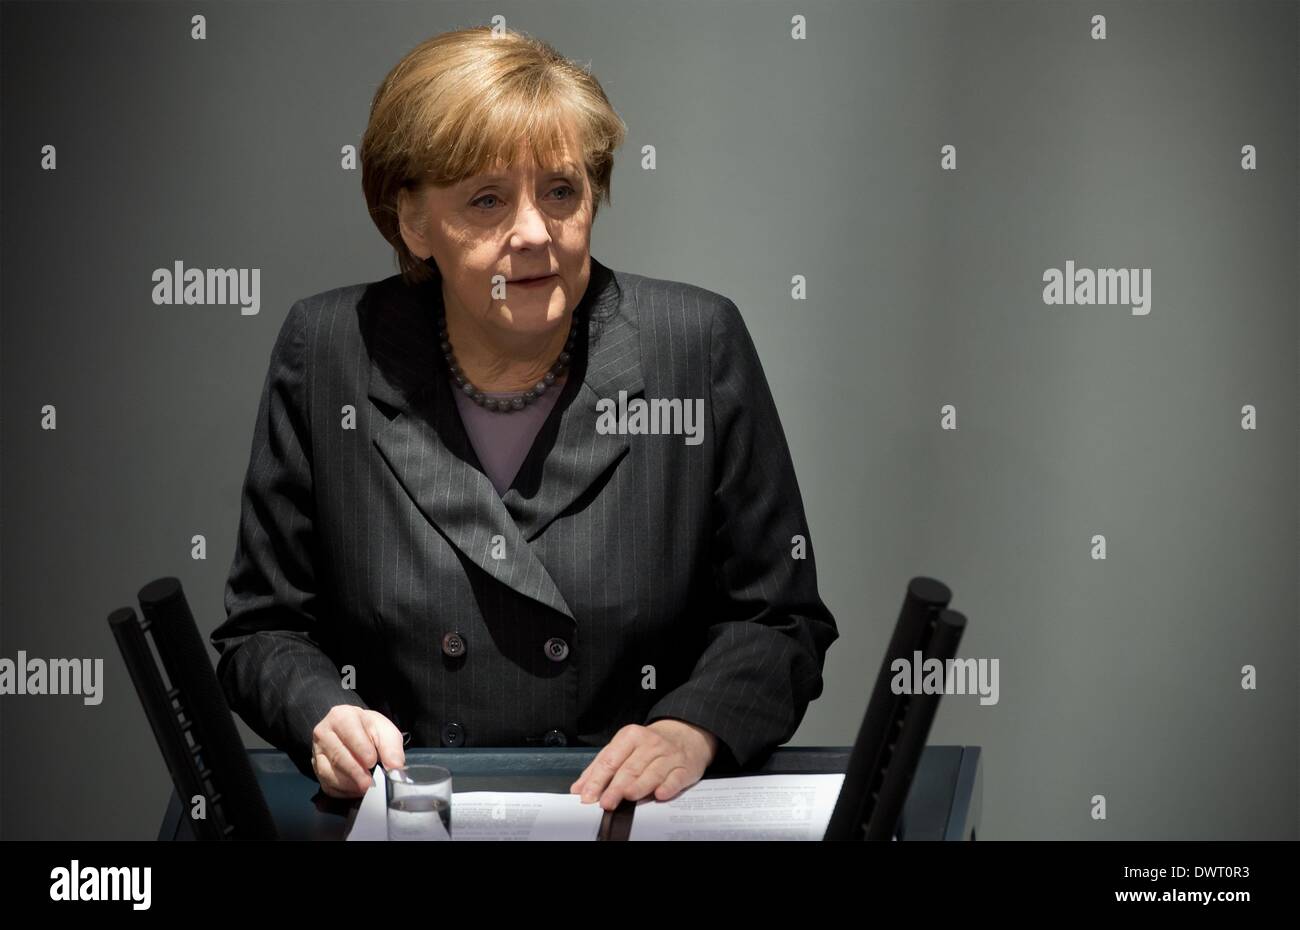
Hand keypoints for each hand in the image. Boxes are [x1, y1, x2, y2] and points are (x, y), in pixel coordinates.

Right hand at [310, 705, 404, 797]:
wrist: (355, 733)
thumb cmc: (370, 730)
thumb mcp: (386, 731)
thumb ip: (392, 748)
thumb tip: (395, 769)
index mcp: (341, 716)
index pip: (349, 733)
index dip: (361, 749)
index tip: (372, 762)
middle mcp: (323, 733)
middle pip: (337, 756)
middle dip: (356, 773)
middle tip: (371, 783)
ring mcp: (317, 752)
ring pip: (328, 772)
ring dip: (349, 784)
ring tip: (366, 788)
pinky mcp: (316, 770)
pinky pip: (327, 785)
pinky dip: (343, 791)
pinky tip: (356, 789)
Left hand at [569, 719, 718, 809]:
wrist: (685, 734)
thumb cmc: (648, 745)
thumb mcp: (623, 747)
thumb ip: (600, 767)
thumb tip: (579, 788)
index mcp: (630, 736)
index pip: (610, 760)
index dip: (598, 779)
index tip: (588, 796)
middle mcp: (650, 744)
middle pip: (629, 768)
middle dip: (616, 787)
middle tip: (605, 803)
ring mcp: (669, 755)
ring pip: (652, 773)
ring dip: (639, 786)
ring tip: (627, 797)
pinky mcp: (685, 768)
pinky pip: (675, 778)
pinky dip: (667, 787)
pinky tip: (659, 794)